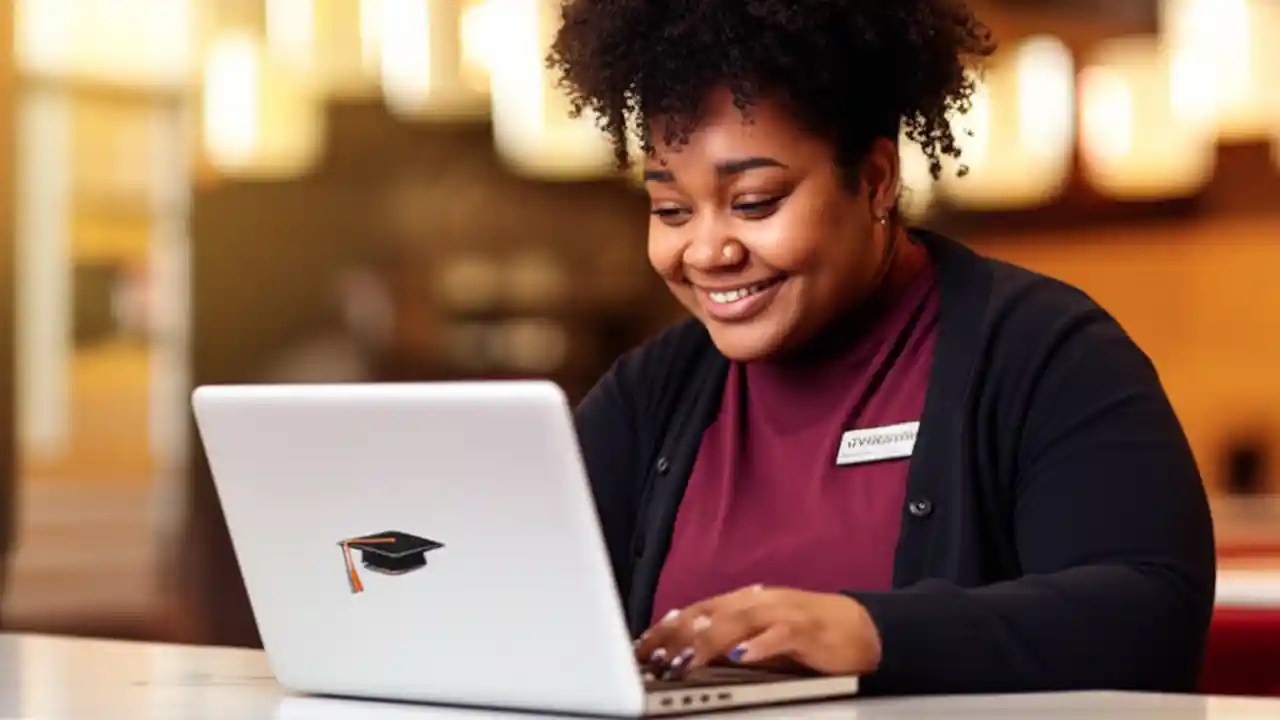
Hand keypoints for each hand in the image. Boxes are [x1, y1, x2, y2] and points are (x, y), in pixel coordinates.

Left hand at [634, 585, 881, 679]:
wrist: (860, 628)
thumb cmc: (805, 634)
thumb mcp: (757, 637)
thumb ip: (724, 640)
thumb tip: (681, 650)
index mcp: (742, 603)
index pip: (695, 612)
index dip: (666, 628)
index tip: (640, 648)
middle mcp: (757, 601)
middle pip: (709, 614)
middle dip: (677, 636)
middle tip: (651, 659)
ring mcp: (781, 612)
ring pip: (737, 621)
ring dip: (707, 642)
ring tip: (683, 662)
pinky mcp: (806, 628)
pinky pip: (779, 634)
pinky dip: (759, 645)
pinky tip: (741, 657)